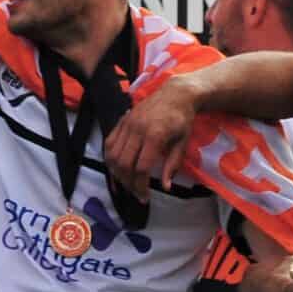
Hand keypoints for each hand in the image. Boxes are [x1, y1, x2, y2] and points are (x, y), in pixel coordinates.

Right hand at [104, 74, 200, 200]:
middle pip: (123, 162)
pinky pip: (109, 142)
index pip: (141, 167)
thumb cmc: (182, 120)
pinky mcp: (121, 121)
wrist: (175, 94)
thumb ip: (172, 165)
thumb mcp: (183, 143)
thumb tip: (165, 187)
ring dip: (116, 172)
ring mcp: (126, 124)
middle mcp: (136, 129)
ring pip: (112, 153)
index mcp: (154, 135)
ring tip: (125, 183)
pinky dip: (109, 158)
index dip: (140, 185)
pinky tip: (116, 168)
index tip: (145, 196)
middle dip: (127, 182)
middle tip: (135, 193)